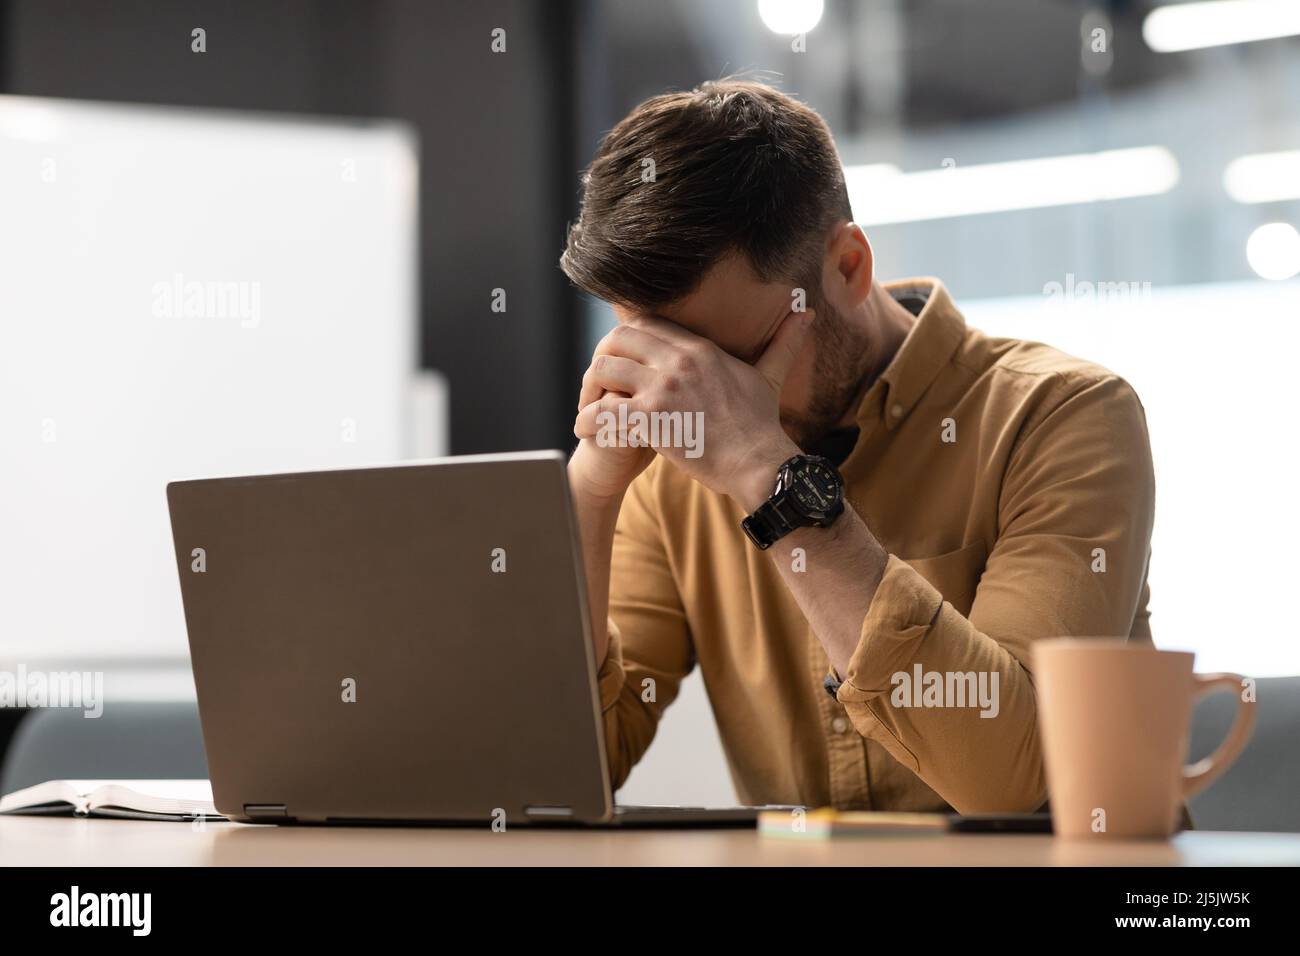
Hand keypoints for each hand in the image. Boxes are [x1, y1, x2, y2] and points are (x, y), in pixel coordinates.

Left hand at [572, 310, 810, 503]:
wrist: (760, 464)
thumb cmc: (761, 427)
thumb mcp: (770, 377)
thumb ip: (784, 343)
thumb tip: (806, 313)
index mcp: (699, 349)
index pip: (646, 324)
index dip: (625, 339)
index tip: (619, 360)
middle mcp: (678, 362)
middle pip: (618, 339)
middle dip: (600, 359)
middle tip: (595, 384)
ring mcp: (663, 389)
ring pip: (603, 370)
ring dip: (588, 389)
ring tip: (588, 408)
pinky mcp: (653, 420)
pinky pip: (604, 411)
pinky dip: (588, 421)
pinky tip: (585, 431)